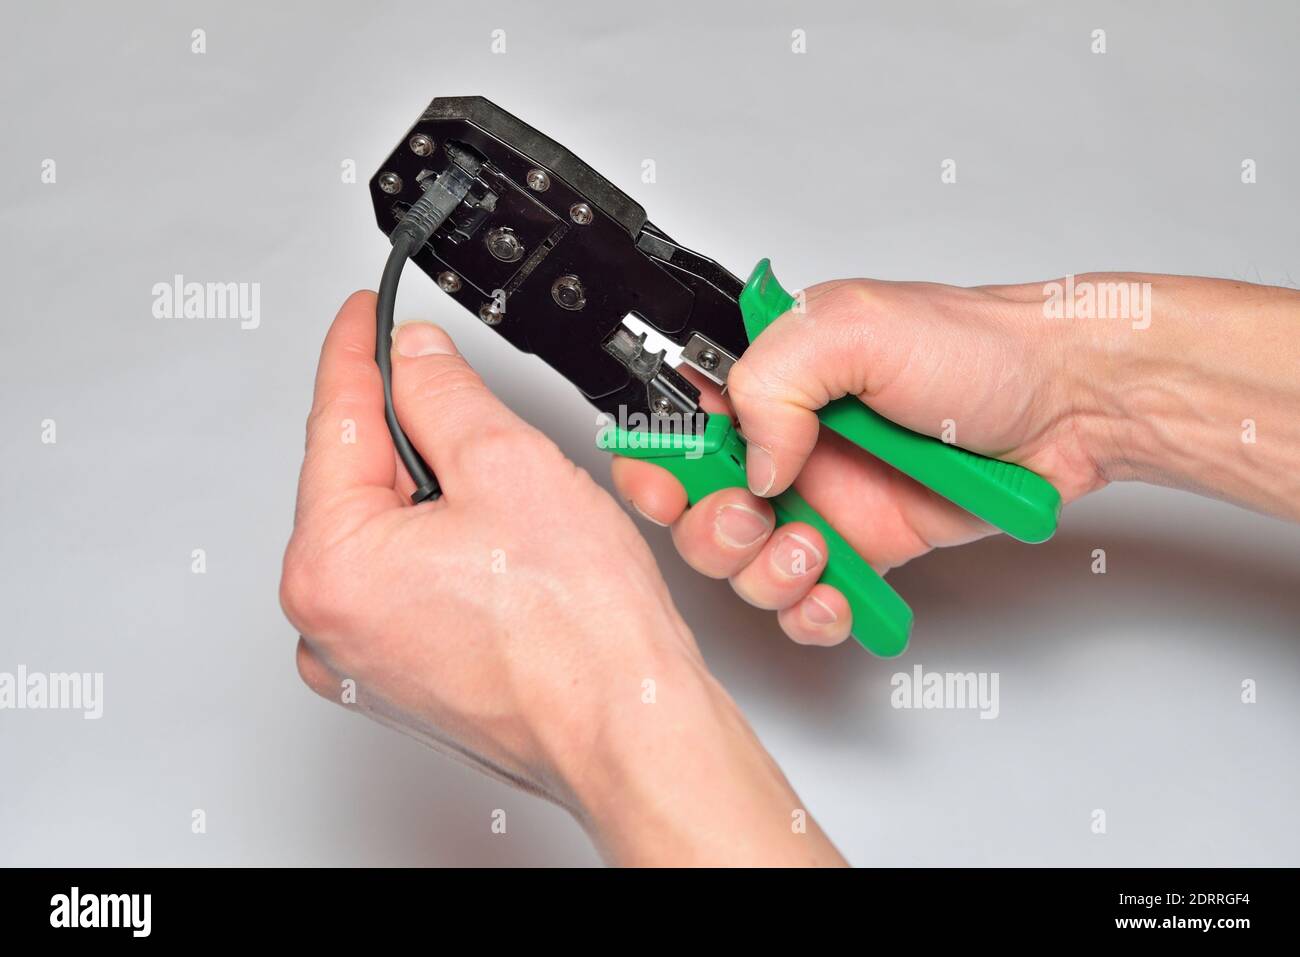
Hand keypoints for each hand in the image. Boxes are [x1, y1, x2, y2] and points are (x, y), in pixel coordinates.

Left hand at [280, 292, 845, 864]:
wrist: (627, 730)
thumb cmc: (579, 635)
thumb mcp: (508, 465)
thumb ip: (443, 392)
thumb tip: (414, 358)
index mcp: (329, 566)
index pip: (334, 422)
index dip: (357, 351)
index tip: (365, 316)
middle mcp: (326, 623)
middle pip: (358, 482)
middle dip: (413, 433)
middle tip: (476, 414)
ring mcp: (362, 659)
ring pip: (389, 535)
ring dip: (437, 499)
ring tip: (515, 516)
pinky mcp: (401, 679)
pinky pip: (407, 585)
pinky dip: (444, 553)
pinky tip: (505, 560)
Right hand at [612, 277, 1110, 645]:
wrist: (1066, 406)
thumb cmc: (974, 348)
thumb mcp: (854, 327)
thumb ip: (772, 382)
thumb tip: (751, 462)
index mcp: (765, 382)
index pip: (672, 429)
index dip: (654, 466)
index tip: (670, 488)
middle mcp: (782, 445)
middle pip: (693, 513)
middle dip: (710, 530)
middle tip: (754, 516)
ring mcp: (819, 503)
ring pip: (744, 569)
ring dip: (765, 574)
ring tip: (815, 550)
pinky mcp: (861, 551)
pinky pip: (806, 603)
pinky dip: (810, 614)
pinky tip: (836, 595)